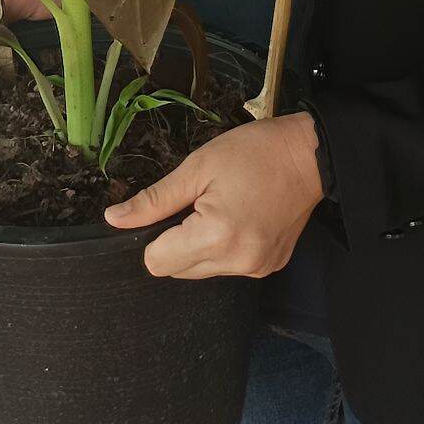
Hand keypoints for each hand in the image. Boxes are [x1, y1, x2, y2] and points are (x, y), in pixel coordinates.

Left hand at [103, 113, 324, 278]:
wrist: (310, 155)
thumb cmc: (253, 152)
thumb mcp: (197, 167)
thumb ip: (154, 200)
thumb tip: (113, 219)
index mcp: (215, 237)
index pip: (157, 262)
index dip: (155, 235)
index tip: (174, 207)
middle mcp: (236, 263)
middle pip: (178, 270)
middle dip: (177, 240)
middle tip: (200, 202)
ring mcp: (255, 269)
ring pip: (202, 271)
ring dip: (200, 245)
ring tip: (222, 208)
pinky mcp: (268, 267)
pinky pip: (227, 267)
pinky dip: (224, 248)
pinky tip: (239, 219)